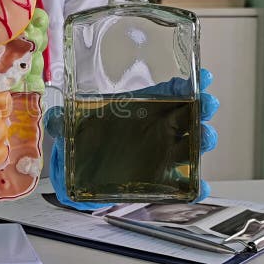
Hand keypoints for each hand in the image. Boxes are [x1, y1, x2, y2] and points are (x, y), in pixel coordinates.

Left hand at [44, 68, 218, 209]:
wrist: (77, 177)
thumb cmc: (81, 144)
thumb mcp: (68, 127)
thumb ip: (60, 121)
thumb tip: (54, 116)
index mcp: (138, 111)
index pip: (167, 93)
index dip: (185, 85)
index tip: (202, 77)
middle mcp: (154, 130)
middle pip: (185, 116)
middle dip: (201, 108)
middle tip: (208, 104)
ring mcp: (159, 155)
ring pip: (189, 146)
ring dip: (203, 140)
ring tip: (207, 137)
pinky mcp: (158, 181)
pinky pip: (181, 184)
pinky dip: (194, 187)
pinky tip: (201, 186)